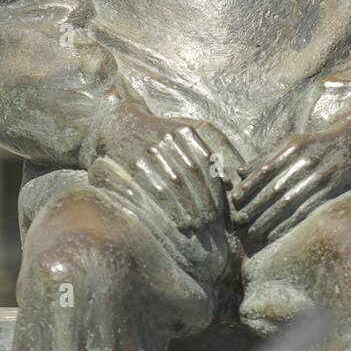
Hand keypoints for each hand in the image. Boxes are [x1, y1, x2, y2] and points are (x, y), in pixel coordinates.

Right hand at [86, 102, 234, 234]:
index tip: (221, 207)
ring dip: (188, 208)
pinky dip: (169, 208)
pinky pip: (155, 190)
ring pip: (175, 184)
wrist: (119, 125)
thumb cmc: (161, 133)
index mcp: (185, 131)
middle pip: (193, 175)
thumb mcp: (188, 131)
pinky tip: (178, 221)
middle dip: (204, 200)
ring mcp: (150, 151)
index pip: (207, 163)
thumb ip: (213, 147)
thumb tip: (232, 179)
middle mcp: (169, 139)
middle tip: (211, 221)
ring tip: (197, 225)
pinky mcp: (134, 164)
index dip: (215, 188)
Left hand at [230, 120, 350, 245]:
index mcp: (292, 146)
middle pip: (273, 189)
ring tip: (253, 232)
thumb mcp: (292, 142)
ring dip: (268, 220)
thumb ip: (266, 157)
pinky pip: (305, 211)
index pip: (263, 170)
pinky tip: (276, 233)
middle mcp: (304, 160)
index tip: (235, 202)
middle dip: (254, 208)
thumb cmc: (318, 144)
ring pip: (287, 203)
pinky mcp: (330, 190)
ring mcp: (318, 176)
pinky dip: (288, 224)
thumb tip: (238, 172)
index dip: (248, 188)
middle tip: (239, 223)